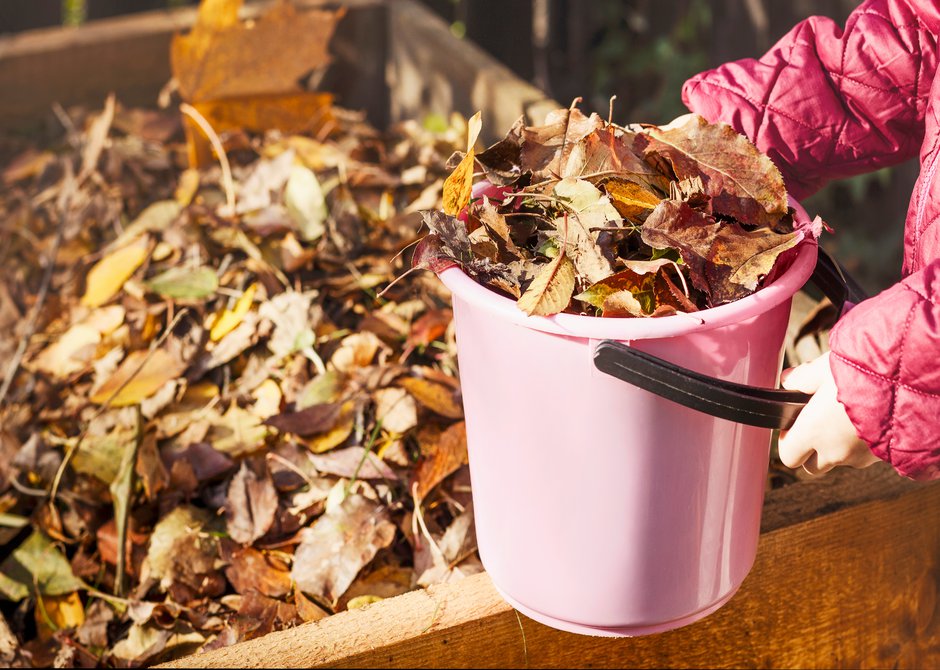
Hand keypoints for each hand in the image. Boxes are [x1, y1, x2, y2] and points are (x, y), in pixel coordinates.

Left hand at [778, 352, 879, 474]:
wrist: (910, 384)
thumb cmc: (864, 374)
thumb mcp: (826, 366)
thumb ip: (803, 377)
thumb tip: (789, 380)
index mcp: (812, 431)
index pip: (788, 456)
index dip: (788, 441)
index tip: (795, 424)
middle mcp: (834, 451)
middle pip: (812, 466)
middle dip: (811, 450)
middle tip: (818, 424)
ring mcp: (860, 457)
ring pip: (839, 461)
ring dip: (838, 447)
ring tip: (846, 417)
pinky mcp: (882, 457)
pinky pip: (863, 456)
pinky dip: (860, 444)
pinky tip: (867, 420)